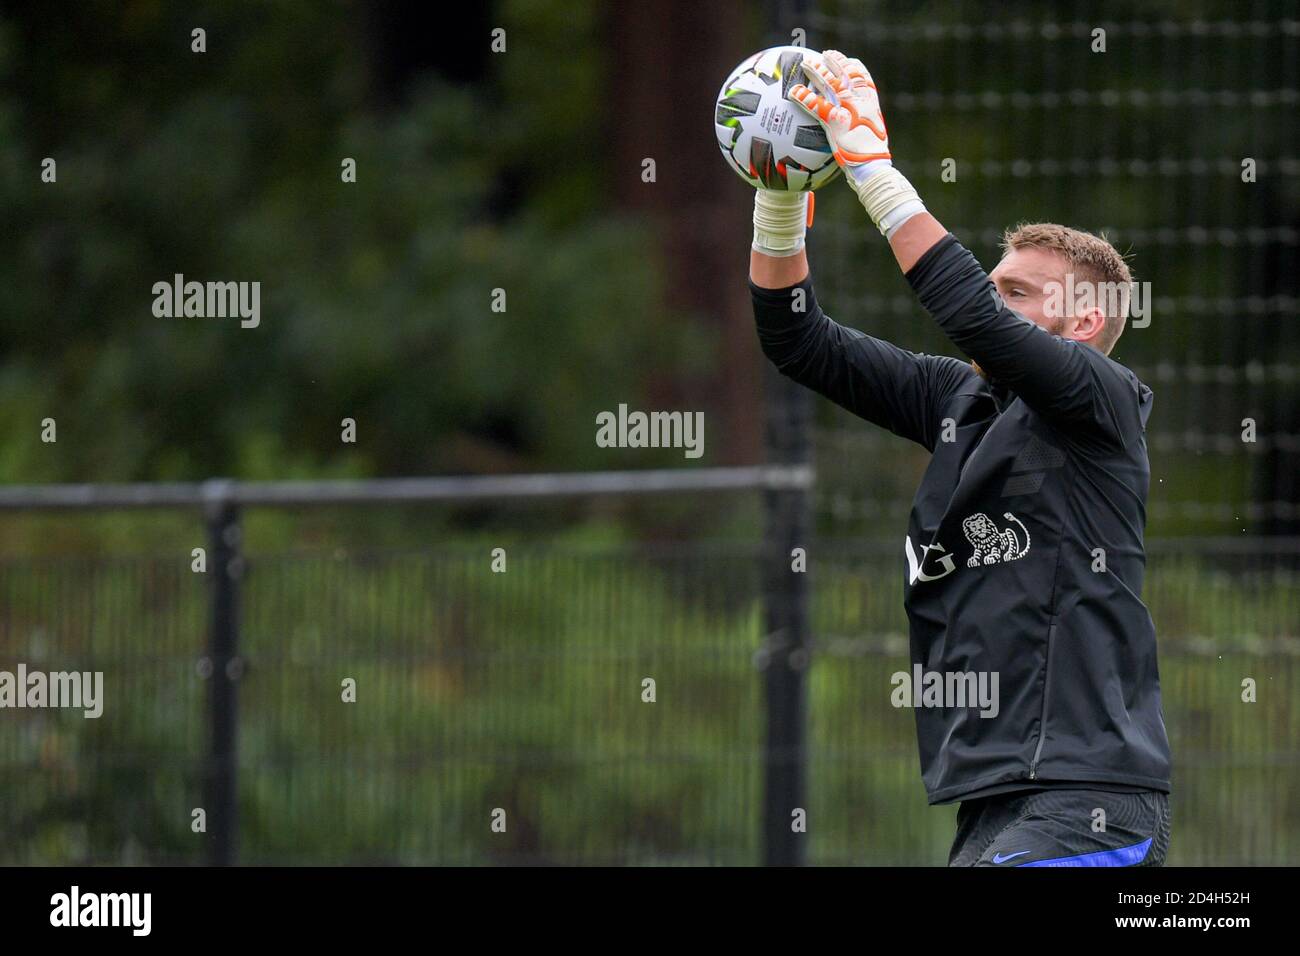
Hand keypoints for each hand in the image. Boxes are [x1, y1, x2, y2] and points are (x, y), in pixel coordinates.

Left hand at [789, 50, 890, 182]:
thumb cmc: (870, 155)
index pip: (864, 77)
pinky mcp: (835, 120)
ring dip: (817, 71)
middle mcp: (860, 100)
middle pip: (846, 73)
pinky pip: (815, 104)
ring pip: (831, 83)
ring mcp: (848, 108)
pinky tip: (793, 92)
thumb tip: (853, 130)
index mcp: (871, 102)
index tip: (846, 59)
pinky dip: (803, 97)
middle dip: (835, 61)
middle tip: (824, 54)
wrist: (872, 165)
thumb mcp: (870, 135)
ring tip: (806, 64)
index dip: (854, 65)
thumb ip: (860, 125)